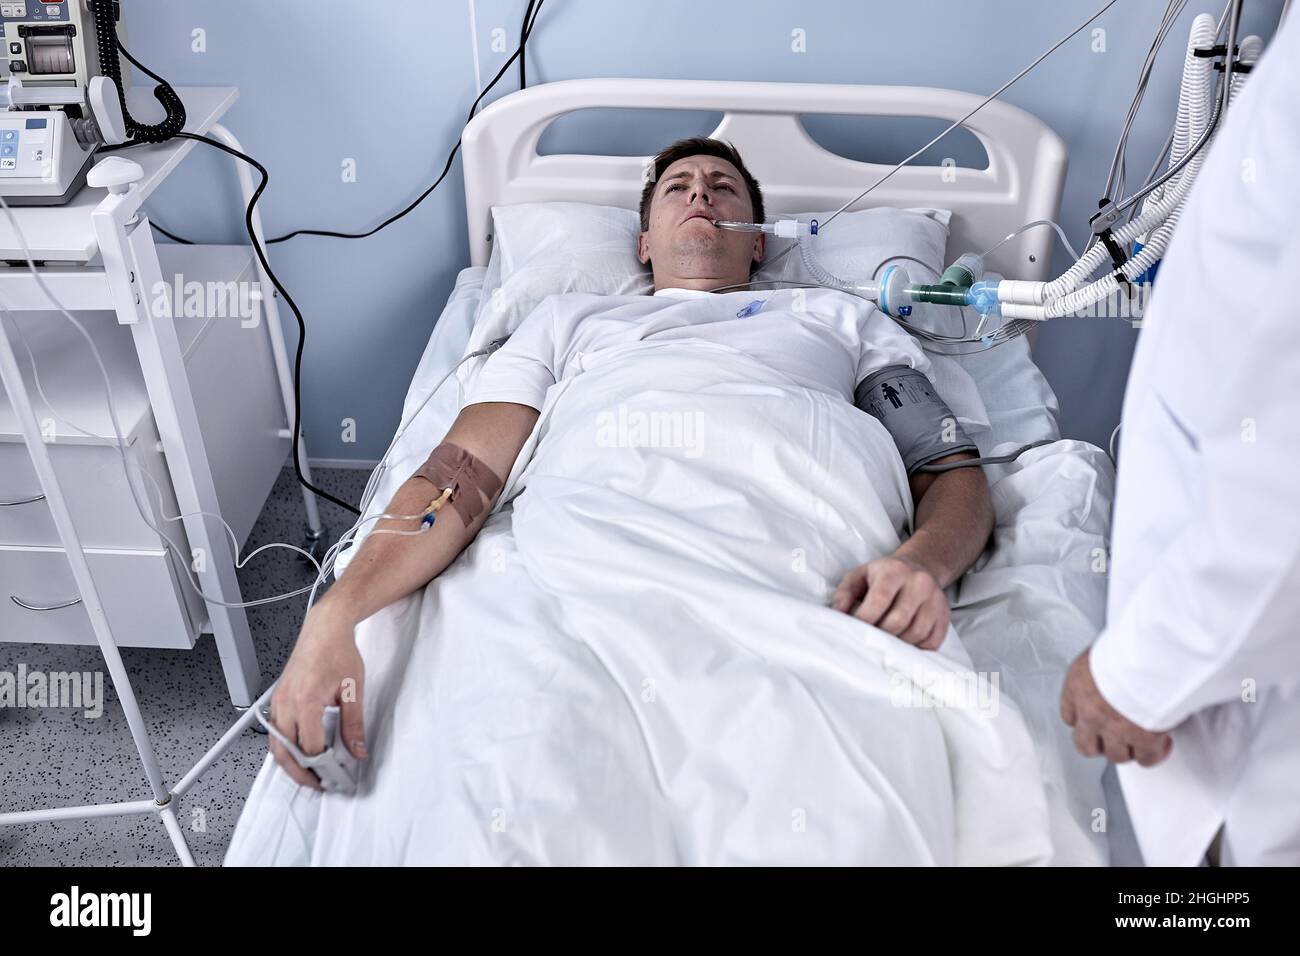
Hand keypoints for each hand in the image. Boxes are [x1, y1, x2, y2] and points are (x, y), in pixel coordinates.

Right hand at [268, 601, 368, 788]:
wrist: (324, 628)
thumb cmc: (338, 652)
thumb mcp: (353, 690)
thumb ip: (353, 725)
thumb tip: (356, 750)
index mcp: (306, 702)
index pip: (310, 748)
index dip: (324, 766)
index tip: (337, 775)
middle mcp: (286, 704)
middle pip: (286, 753)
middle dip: (302, 774)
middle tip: (321, 784)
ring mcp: (278, 702)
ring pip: (276, 745)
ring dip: (291, 763)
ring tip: (311, 773)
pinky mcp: (277, 700)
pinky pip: (275, 732)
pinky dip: (285, 747)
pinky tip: (300, 752)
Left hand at [831, 554, 949, 649]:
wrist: (919, 568)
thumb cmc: (882, 576)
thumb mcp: (858, 576)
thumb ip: (844, 594)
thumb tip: (838, 614)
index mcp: (894, 572)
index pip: (879, 601)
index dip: (864, 621)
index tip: (854, 630)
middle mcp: (919, 583)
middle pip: (898, 621)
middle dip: (880, 635)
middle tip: (870, 639)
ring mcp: (935, 599)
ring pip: (916, 634)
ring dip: (897, 644)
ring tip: (886, 640)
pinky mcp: (945, 615)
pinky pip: (932, 641)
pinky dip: (916, 648)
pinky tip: (903, 642)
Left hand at [1060, 648, 1172, 765]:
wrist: (1150, 656)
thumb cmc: (1129, 644)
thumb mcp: (1103, 651)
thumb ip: (1102, 670)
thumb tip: (1112, 669)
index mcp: (1077, 686)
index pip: (1069, 716)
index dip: (1084, 721)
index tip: (1094, 720)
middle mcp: (1090, 712)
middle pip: (1085, 745)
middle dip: (1100, 744)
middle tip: (1115, 737)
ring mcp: (1115, 729)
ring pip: (1116, 755)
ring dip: (1129, 748)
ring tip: (1141, 736)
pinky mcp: (1142, 739)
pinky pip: (1146, 758)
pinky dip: (1154, 753)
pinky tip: (1161, 742)